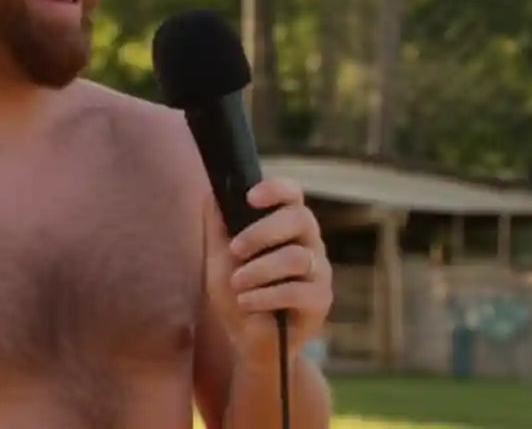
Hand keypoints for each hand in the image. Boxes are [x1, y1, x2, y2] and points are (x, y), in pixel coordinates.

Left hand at [207, 178, 332, 366]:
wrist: (246, 342)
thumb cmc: (237, 293)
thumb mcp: (218, 257)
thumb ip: (217, 225)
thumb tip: (211, 191)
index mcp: (286, 227)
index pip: (292, 195)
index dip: (276, 189)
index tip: (250, 197)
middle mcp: (309, 243)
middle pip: (299, 218)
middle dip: (262, 232)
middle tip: (235, 249)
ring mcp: (319, 272)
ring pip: (297, 257)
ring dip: (259, 270)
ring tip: (236, 284)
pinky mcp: (320, 301)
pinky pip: (298, 290)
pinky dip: (265, 296)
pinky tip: (247, 302)